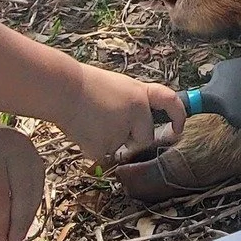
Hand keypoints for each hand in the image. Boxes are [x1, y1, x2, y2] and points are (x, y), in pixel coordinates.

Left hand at [0, 118, 45, 240]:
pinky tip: (25, 220)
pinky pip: (38, 185)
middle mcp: (13, 151)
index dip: (1, 222)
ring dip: (28, 217)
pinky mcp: (37, 156)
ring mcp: (29, 151)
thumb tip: (1, 222)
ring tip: (19, 237)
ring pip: (34, 190)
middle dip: (19, 223)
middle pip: (22, 194)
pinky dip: (33, 204)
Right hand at [66, 65, 187, 166]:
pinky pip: (103, 154)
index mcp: (140, 94)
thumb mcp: (116, 88)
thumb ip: (130, 105)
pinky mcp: (105, 147)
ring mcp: (122, 131)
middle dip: (132, 137)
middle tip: (107, 123)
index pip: (170, 102)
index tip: (178, 129)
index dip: (178, 116)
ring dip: (109, 141)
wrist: (62, 90)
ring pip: (120, 148)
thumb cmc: (85, 86)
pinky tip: (83, 131)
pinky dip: (93, 147)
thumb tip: (135, 124)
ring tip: (89, 121)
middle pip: (144, 138)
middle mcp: (137, 112)